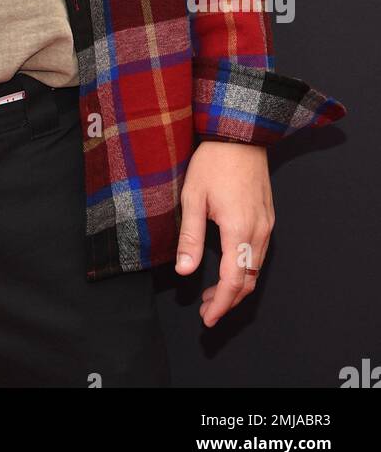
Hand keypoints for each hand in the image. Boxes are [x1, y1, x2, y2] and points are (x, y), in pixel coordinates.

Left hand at [175, 141, 273, 324]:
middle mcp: (259, 232)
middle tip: (207, 310)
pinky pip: (259, 253)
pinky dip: (245, 268)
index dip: (221, 304)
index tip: (207, 318)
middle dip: (229, 300)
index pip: (234, 281)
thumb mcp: (193, 197)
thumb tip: (184, 271)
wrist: (239, 133)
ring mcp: (267, 224)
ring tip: (214, 293)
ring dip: (237, 285)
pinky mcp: (268, 216)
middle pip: (248, 280)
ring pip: (256, 268)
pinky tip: (229, 266)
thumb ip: (190, 237)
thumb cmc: (213, 162)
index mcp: (239, 230)